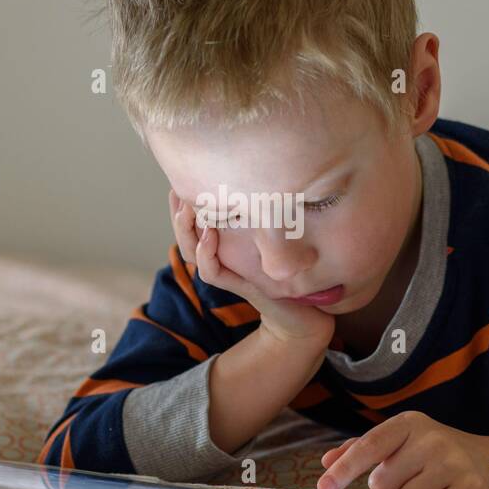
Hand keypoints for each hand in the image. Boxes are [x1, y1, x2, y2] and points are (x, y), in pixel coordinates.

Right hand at [169, 188, 334, 346]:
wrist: (310, 312)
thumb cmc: (298, 271)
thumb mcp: (281, 233)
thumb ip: (268, 212)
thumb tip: (265, 176)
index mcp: (227, 246)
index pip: (193, 224)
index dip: (181, 205)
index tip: (178, 182)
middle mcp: (224, 260)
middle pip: (186, 238)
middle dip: (178, 215)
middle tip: (177, 192)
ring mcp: (231, 274)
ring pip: (192, 254)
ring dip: (187, 232)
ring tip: (188, 210)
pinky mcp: (243, 287)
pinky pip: (212, 273)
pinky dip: (207, 254)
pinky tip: (209, 235)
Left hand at [316, 412, 488, 488]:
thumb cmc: (440, 455)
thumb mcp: (406, 442)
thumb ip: (364, 449)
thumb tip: (326, 461)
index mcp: (410, 423)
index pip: (368, 446)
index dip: (343, 469)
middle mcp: (431, 439)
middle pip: (382, 486)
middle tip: (414, 483)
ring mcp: (453, 464)